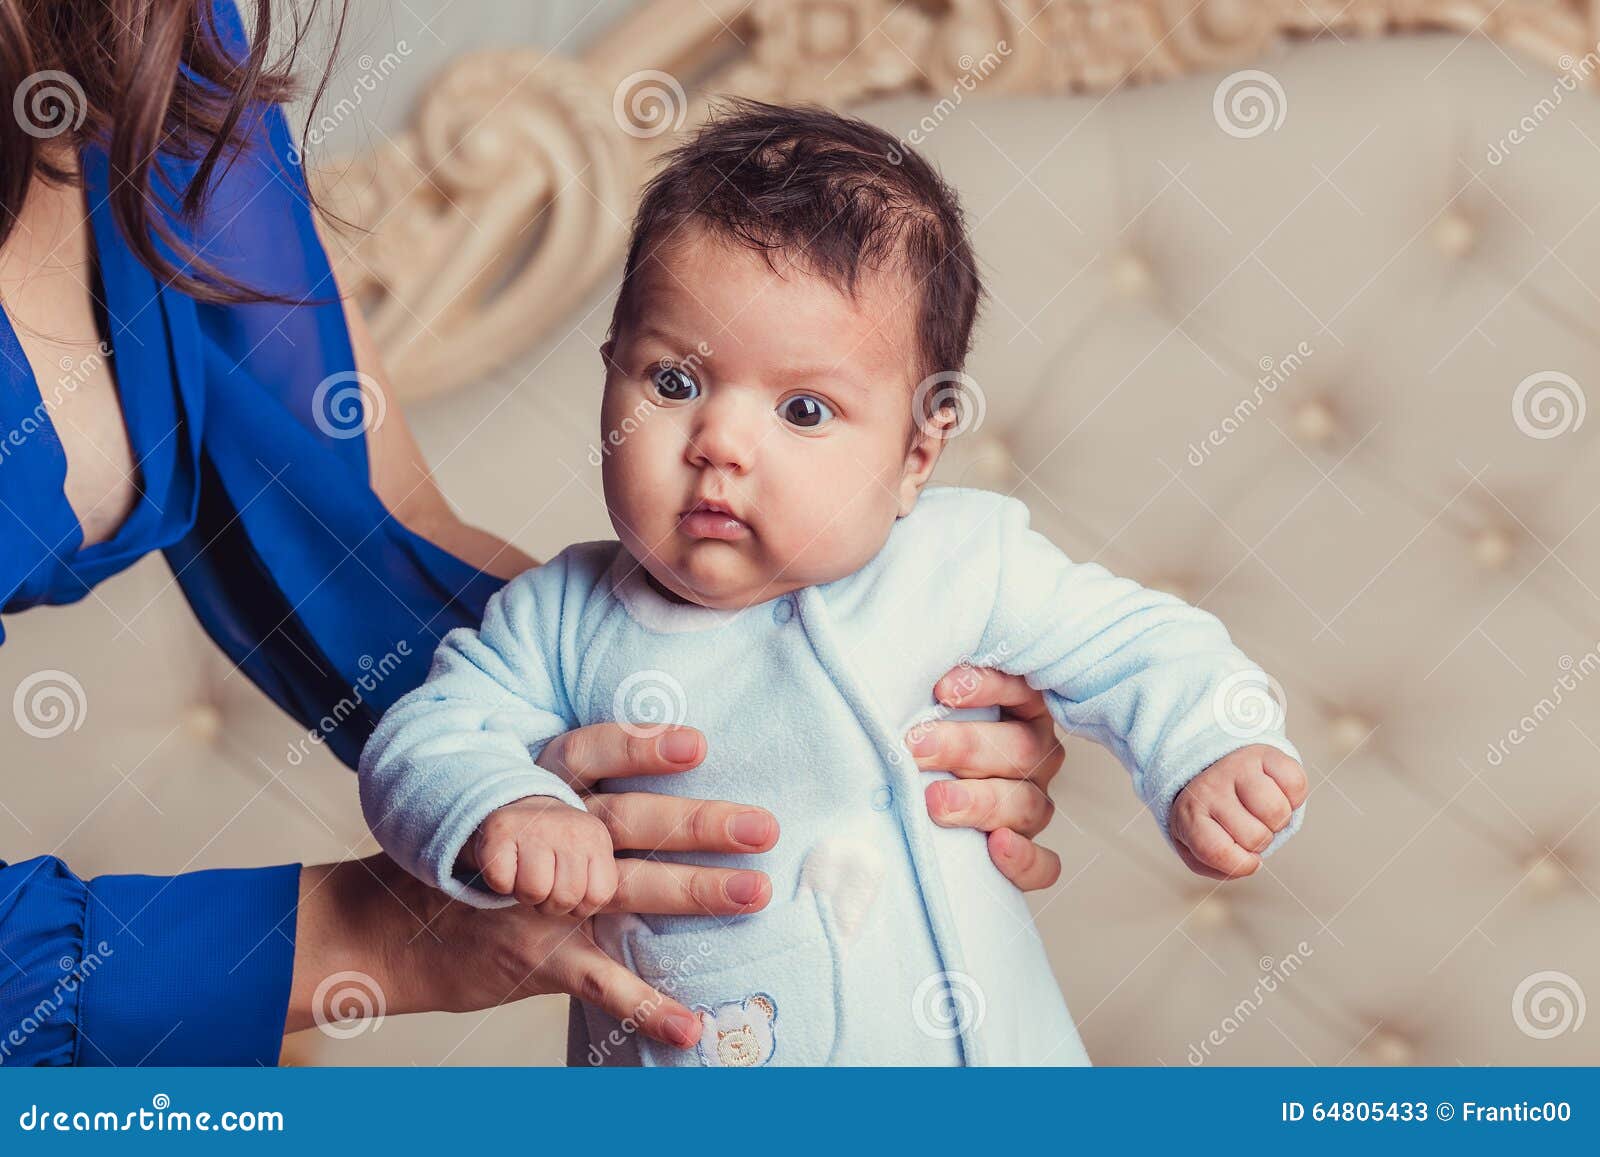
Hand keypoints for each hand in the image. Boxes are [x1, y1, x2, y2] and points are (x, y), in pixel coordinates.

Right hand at [288, 722, 778, 1051]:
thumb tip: (644, 796)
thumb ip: (567, 806)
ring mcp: (540, 899)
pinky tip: (692, 1025)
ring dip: (698, 891)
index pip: (591, 756)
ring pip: (630, 890)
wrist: (384, 931)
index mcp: (536, 792)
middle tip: (764, 826)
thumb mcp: (504, 814)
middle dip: (700, 823)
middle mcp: (543, 839)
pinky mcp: (536, 956)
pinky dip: (649, 1006)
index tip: (698, 742)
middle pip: (630, 821)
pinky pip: (602, 982)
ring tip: (757, 895)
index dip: (641, 746)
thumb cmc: (461, 868)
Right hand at [463, 796, 618, 917]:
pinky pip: (502, 882)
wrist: (512, 810)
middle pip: (566, 898)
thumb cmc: (553, 853)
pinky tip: (506, 866)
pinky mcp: (500, 830)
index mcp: (598, 838)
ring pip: (534, 891)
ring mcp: (535, 825)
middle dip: (550, 903)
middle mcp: (571, 827)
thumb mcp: (587, 864)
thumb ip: (602, 889)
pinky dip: (499, 884)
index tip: (568, 890)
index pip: (599, 896)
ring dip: (524, 894)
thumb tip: (630, 962)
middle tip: (543, 882)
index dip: (580, 906)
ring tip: (525, 874)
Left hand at [905, 666, 1064, 890]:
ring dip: (981, 801)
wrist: (919, 808)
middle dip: (966, 747)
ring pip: (1026, 803)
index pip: (1020, 692)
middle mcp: (1034, 757)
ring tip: (937, 802)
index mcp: (1020, 713)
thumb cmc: (922, 746)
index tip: (941, 689)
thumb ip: (923, 700)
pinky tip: (996, 847)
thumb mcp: (927, 714)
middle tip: (917, 748)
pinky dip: (1024, 858)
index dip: (987, 688)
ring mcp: (1034, 804)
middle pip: (1021, 749)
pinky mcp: (1031, 852)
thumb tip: (888, 686)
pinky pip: (1044, 862)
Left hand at [1167, 744, 1307, 879]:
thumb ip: (1217, 865)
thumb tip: (1251, 863)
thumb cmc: (1210, 816)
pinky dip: (1294, 796)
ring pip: (1277, 812)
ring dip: (1278, 820)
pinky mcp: (1265, 753)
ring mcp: (1238, 767)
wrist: (1211, 765)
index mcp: (1190, 815)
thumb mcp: (1197, 846)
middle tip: (1249, 825)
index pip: (1216, 851)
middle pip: (1255, 837)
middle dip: (1260, 841)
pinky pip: (1296, 785)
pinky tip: (1276, 791)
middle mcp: (1211, 788)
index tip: (1243, 857)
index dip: (1240, 864)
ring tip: (1261, 810)